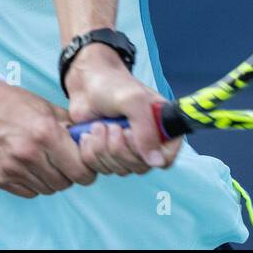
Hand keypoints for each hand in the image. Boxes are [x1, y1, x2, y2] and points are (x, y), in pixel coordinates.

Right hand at [0, 80, 97, 197]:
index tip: (83, 163)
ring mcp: (12, 168)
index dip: (87, 169)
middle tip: (62, 161)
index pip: (81, 171)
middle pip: (65, 183)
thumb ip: (70, 127)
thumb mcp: (46, 107)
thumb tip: (92, 142)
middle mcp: (30, 153)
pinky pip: (29, 192)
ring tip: (43, 161)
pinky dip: (33, 183)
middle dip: (69, 174)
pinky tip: (28, 166)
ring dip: (51, 179)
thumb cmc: (14, 104)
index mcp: (46, 133)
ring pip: (48, 189)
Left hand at [64, 42, 182, 174]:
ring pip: (118, 170)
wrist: (86, 82)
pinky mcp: (106, 155)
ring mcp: (126, 151)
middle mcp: (147, 143)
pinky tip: (89, 133)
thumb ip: (147, 131)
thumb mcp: (134, 101)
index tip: (130, 133)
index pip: (166, 160)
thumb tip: (156, 162)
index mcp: (163, 129)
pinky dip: (90, 152)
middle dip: (119, 147)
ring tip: (100, 125)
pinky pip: (100, 169)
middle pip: (139, 167)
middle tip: (111, 125)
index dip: (146, 152)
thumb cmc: (113, 85)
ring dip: (102, 148)